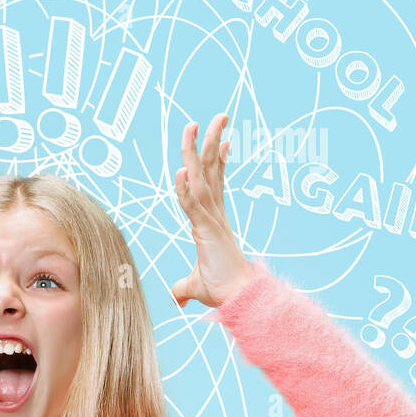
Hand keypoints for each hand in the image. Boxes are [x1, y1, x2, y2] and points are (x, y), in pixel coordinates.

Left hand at [171, 113, 253, 308]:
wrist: (237, 300)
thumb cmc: (222, 291)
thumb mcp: (194, 287)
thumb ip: (183, 289)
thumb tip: (178, 300)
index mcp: (212, 221)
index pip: (213, 184)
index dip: (216, 161)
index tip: (223, 141)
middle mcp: (213, 214)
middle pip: (210, 171)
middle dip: (210, 142)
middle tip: (217, 116)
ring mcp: (211, 220)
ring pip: (201, 178)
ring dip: (196, 151)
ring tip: (195, 125)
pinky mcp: (207, 230)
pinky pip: (193, 205)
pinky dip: (185, 188)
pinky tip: (181, 169)